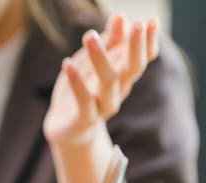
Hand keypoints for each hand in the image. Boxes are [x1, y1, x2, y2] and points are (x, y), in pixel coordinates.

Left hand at [43, 14, 159, 146]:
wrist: (66, 130)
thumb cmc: (83, 91)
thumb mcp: (92, 63)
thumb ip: (107, 42)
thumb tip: (121, 17)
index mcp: (123, 76)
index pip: (143, 58)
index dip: (149, 41)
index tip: (150, 21)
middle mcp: (118, 91)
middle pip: (132, 68)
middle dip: (135, 47)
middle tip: (136, 25)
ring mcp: (103, 106)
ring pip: (108, 81)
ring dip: (100, 57)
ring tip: (89, 35)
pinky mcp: (85, 119)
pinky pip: (83, 100)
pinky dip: (76, 82)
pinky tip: (67, 64)